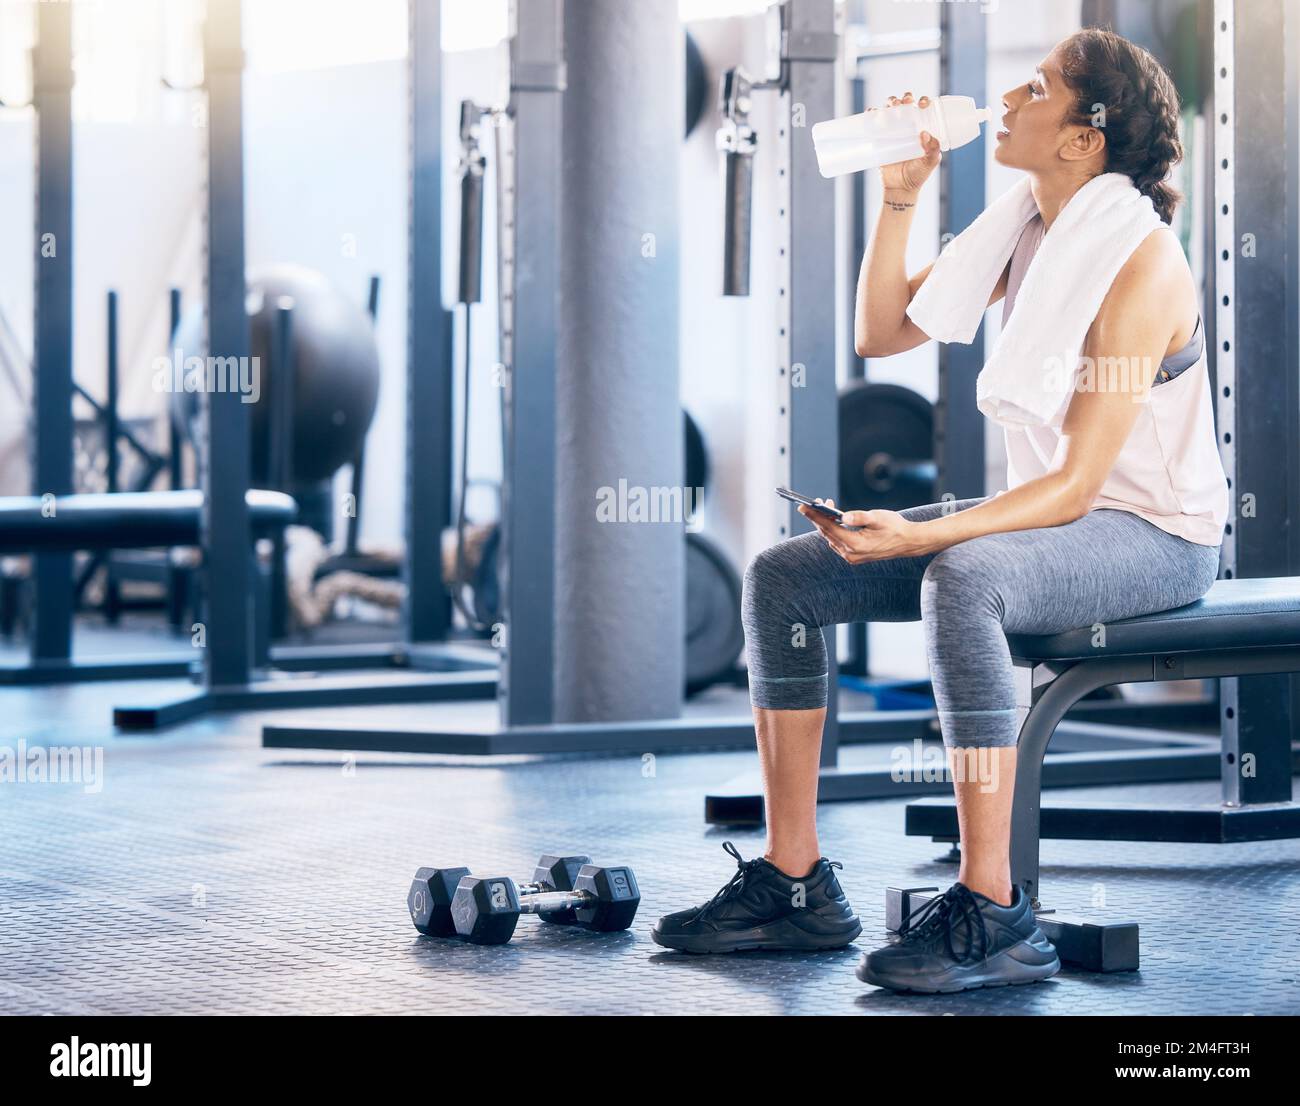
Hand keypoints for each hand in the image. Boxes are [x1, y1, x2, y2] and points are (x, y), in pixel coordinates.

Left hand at [797, 499, 923, 563]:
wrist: (908, 542)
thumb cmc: (895, 528)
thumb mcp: (878, 517)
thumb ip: (859, 517)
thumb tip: (843, 516)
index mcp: (855, 544)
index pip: (828, 528)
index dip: (814, 516)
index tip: (803, 506)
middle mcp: (851, 554)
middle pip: (827, 533)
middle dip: (819, 517)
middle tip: (816, 502)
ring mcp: (852, 557)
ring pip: (831, 538)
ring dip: (826, 523)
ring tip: (827, 507)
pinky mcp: (854, 556)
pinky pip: (837, 542)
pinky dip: (834, 530)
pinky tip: (834, 520)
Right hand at [876, 92, 940, 194]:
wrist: (899, 189)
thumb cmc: (917, 176)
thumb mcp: (929, 163)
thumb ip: (932, 150)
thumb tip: (925, 134)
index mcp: (921, 128)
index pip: (923, 109)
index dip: (922, 101)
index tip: (922, 104)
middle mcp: (907, 127)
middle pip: (905, 104)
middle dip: (905, 98)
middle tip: (905, 102)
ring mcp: (892, 132)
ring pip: (890, 110)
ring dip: (889, 102)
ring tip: (891, 105)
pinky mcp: (879, 139)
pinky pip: (873, 123)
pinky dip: (871, 114)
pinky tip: (871, 112)